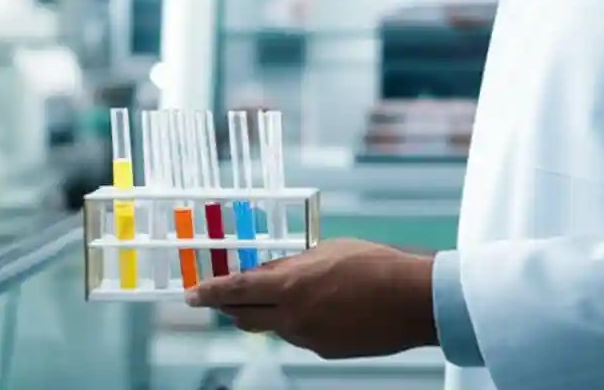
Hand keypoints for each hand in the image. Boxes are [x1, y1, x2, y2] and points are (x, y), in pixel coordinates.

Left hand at [185, 239, 437, 358]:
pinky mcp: (325, 351)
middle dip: (231, 306)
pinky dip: (302, 321)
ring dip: (272, 312)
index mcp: (289, 286)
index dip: (209, 293)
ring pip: (275, 326)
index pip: (235, 291)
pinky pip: (301, 335)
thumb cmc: (374, 265)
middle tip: (226, 296)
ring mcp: (308, 338)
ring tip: (296, 292)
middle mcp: (292, 317)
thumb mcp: (326, 251)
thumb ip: (293, 265)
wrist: (412, 300)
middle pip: (245, 317)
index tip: (191, 295)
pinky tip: (325, 307)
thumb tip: (273, 273)